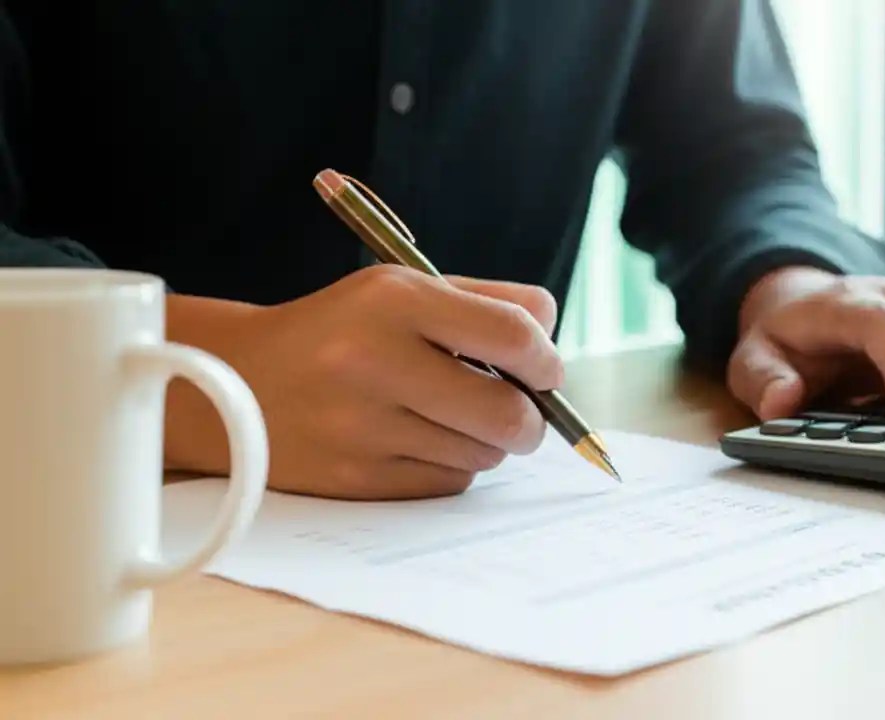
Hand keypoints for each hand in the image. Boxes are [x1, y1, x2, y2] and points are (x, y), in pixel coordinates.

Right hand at [164, 266, 561, 498]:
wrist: (236, 381)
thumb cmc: (342, 331)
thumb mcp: (402, 291)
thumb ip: (486, 302)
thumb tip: (552, 335)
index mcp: (394, 299)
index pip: (512, 333)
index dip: (546, 359)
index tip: (545, 370)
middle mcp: (374, 360)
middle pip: (509, 411)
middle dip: (531, 417)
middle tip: (522, 411)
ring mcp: (361, 426)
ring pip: (482, 453)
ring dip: (487, 441)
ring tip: (453, 418)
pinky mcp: (354, 478)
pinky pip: (447, 484)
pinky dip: (451, 467)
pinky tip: (421, 442)